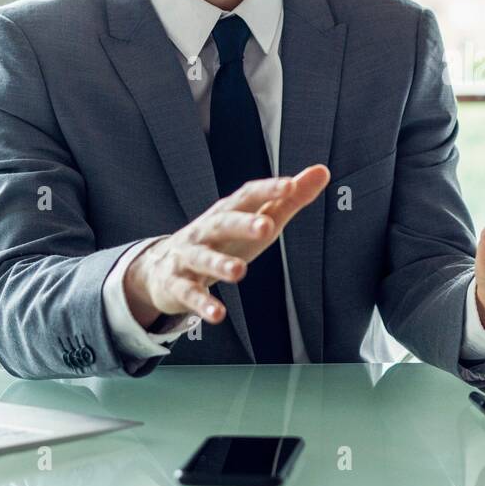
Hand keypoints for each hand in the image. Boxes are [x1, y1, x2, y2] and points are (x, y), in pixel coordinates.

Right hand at [124, 165, 329, 327]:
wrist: (163, 267)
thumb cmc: (222, 240)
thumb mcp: (256, 219)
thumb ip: (289, 199)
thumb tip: (322, 171)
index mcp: (228, 211)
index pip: (248, 196)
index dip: (268, 190)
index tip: (291, 185)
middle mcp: (206, 230)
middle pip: (223, 223)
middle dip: (243, 224)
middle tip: (267, 227)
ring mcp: (188, 256)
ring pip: (203, 257)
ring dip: (220, 264)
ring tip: (239, 272)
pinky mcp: (177, 285)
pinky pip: (189, 294)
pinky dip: (202, 304)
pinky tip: (217, 314)